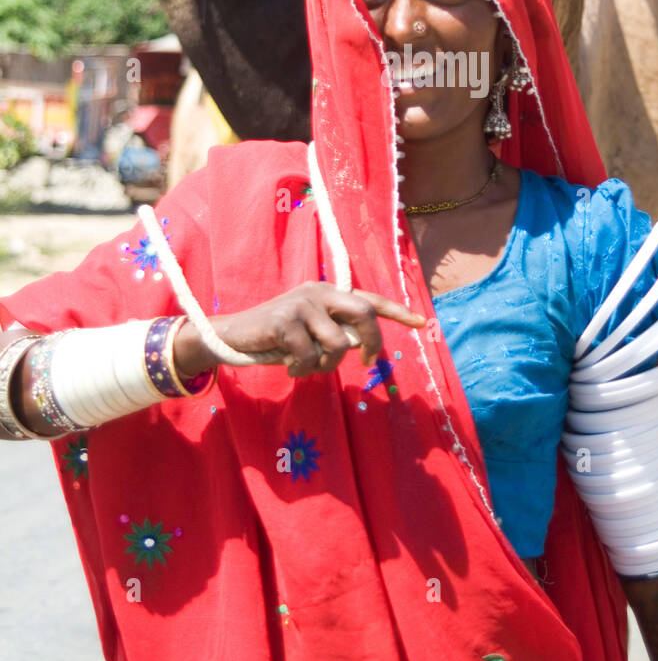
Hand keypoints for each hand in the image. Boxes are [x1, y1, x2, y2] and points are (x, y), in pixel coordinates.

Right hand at [174, 282, 425, 379]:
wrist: (232, 336)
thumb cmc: (276, 339)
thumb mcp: (311, 334)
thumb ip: (336, 335)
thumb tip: (362, 347)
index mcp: (328, 292)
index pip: (368, 299)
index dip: (396, 311)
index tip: (421, 322)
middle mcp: (318, 291)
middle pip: (363, 315)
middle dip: (371, 342)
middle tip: (368, 363)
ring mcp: (301, 303)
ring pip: (336, 345)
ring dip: (323, 365)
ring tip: (303, 364)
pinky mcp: (284, 320)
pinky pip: (310, 356)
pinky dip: (301, 369)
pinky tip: (288, 365)